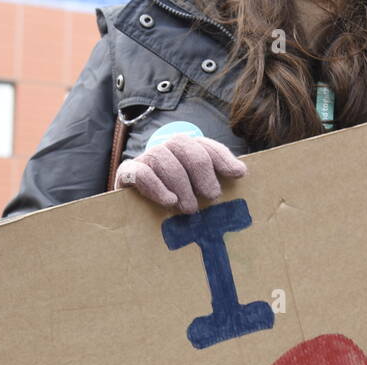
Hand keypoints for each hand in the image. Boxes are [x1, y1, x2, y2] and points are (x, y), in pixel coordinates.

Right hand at [113, 134, 246, 213]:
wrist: (132, 217)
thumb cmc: (170, 208)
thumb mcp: (195, 195)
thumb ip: (212, 183)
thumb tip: (240, 171)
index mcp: (184, 151)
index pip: (204, 146)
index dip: (222, 157)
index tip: (238, 174)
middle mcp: (164, 150)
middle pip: (183, 146)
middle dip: (201, 171)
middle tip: (212, 196)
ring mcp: (144, 159)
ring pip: (162, 157)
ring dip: (180, 183)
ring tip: (190, 208)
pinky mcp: (126, 173)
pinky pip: (141, 172)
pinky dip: (157, 187)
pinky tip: (169, 202)